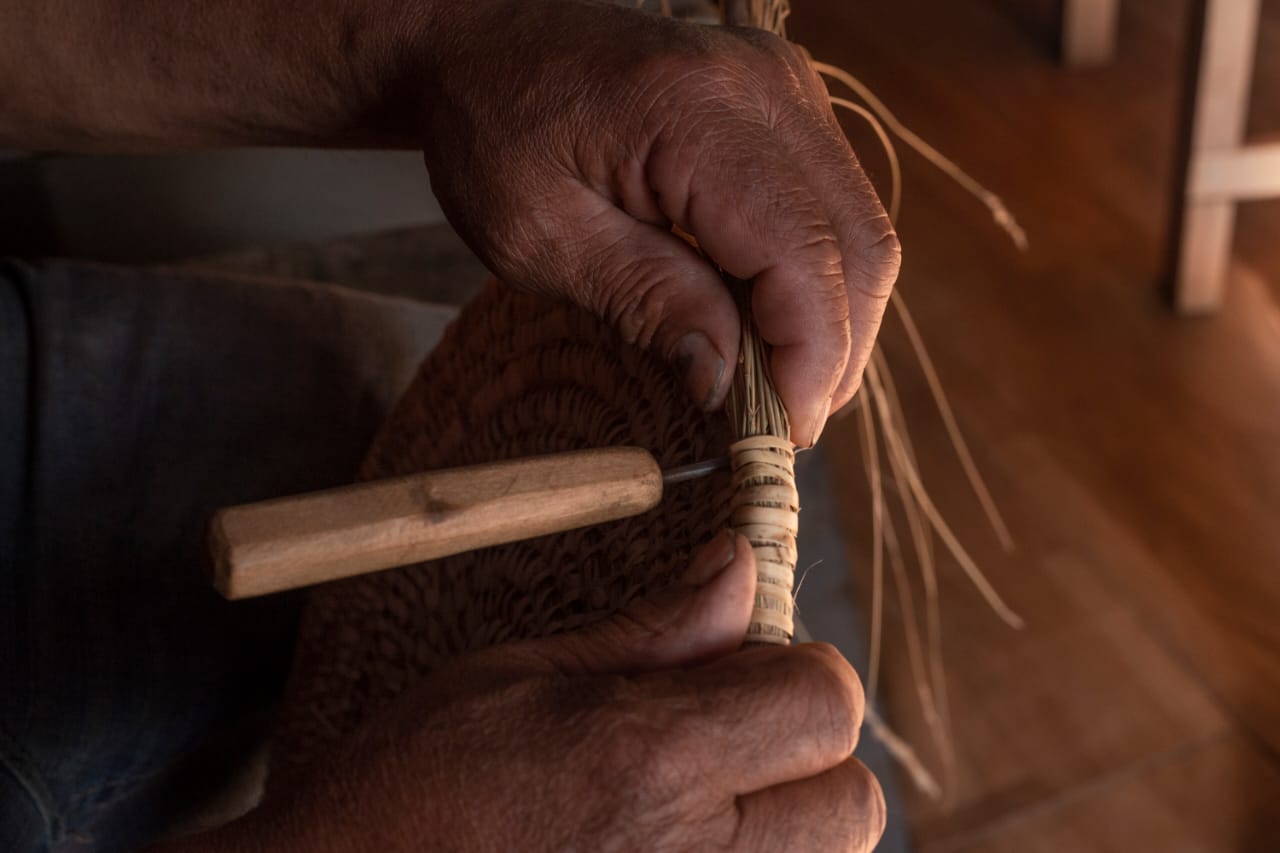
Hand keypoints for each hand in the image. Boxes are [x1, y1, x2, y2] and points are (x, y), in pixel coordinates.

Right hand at [200, 532, 882, 850]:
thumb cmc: (411, 786)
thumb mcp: (518, 678)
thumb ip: (653, 631)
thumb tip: (741, 566)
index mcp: (649, 761)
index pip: (826, 701)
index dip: (797, 668)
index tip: (745, 666)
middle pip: (853, 800)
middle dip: (804, 755)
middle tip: (719, 742)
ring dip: (787, 824)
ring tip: (691, 805)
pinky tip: (666, 846)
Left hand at [420, 0, 900, 445]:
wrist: (489, 41)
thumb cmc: (494, 131)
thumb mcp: (538, 235)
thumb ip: (644, 301)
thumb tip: (728, 381)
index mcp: (693, 112)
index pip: (802, 252)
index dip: (810, 357)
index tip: (783, 435)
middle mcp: (763, 87)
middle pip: (858, 244)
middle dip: (832, 352)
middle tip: (780, 424)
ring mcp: (786, 87)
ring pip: (861, 230)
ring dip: (831, 320)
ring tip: (774, 382)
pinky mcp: (787, 102)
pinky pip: (836, 206)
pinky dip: (817, 278)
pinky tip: (766, 321)